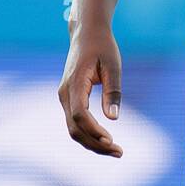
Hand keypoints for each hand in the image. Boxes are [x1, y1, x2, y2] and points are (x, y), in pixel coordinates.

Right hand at [58, 24, 122, 156]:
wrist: (87, 33)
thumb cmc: (102, 46)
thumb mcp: (113, 64)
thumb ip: (113, 90)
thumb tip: (113, 118)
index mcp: (74, 83)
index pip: (79, 114)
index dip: (93, 130)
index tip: (111, 140)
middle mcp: (65, 93)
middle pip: (75, 128)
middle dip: (95, 144)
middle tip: (119, 152)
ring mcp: (65, 97)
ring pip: (74, 129)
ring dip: (92, 142)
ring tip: (115, 151)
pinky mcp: (69, 99)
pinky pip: (76, 122)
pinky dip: (89, 134)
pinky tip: (105, 140)